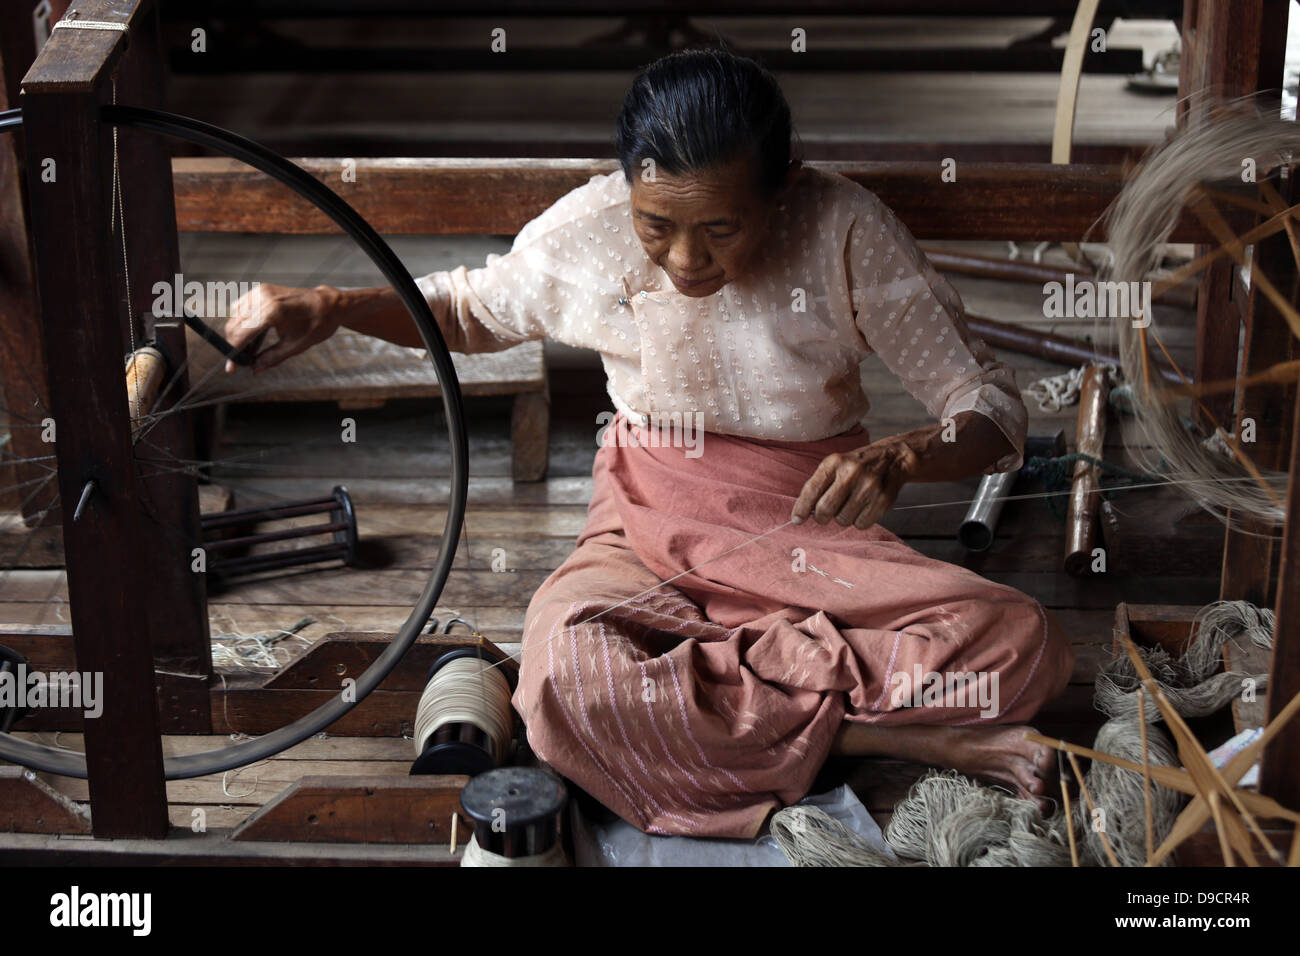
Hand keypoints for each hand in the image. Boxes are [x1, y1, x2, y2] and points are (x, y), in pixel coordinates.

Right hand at [224, 283, 342, 372]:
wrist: (328, 305)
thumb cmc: (316, 325)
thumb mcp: (295, 346)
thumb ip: (272, 358)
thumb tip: (254, 370)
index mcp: (273, 313)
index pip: (242, 334)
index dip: (234, 352)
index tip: (231, 368)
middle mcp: (263, 298)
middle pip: (234, 325)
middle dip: (234, 344)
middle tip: (242, 361)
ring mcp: (261, 291)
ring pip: (235, 316)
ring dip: (238, 333)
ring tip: (251, 349)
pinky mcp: (261, 289)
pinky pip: (242, 306)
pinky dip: (243, 320)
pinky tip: (254, 333)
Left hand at [791, 439, 917, 528]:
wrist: (892, 459)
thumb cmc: (856, 466)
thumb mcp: (835, 466)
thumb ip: (818, 486)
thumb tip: (800, 514)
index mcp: (834, 462)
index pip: (812, 490)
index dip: (801, 508)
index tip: (797, 519)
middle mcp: (851, 473)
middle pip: (825, 509)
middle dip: (821, 517)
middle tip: (824, 516)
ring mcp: (869, 487)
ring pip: (843, 519)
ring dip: (843, 517)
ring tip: (851, 504)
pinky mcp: (882, 500)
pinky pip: (861, 524)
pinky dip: (859, 521)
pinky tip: (864, 507)